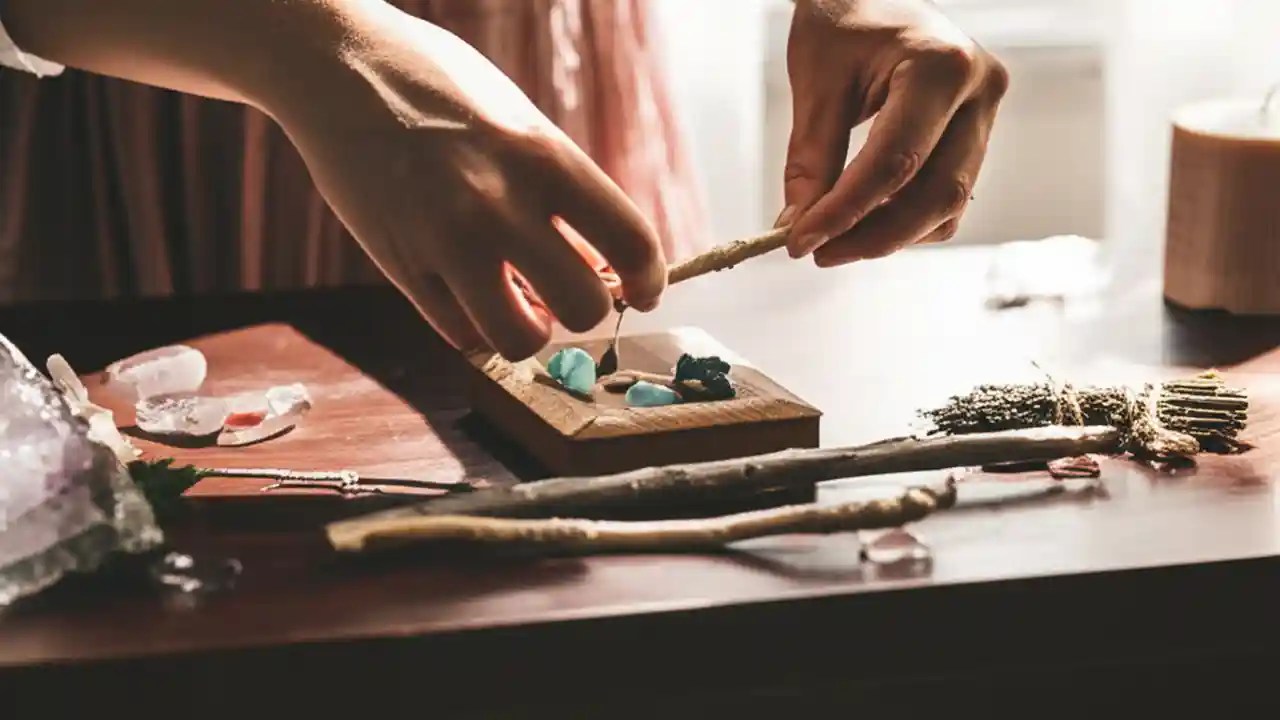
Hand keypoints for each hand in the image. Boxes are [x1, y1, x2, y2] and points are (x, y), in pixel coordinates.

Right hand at [267, 6, 664, 360]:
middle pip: (583, 305)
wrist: (336, 66)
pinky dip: (477, 329)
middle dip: (585, 309)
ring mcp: (446, 241)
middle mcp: (500, 204)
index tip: (640, 289)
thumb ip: (561, 187)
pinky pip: (459, 335)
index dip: (648, 279)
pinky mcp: (400, 266)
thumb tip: (599, 262)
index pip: (631, 241)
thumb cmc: (438, 85)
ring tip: (520, 307)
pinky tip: (474, 298)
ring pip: (519, 340)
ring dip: (529, 332)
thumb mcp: (519, 119)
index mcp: (544, 155)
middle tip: (568, 292)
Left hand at [779, 0, 1008, 265]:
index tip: (801, 242)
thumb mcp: (817, 82)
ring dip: (891, 235)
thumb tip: (800, 227)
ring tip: (836, 242)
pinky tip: (865, 222)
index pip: (894, 162)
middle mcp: (979, 91)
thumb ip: (811, 158)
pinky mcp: (978, 135)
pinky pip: (949, 198)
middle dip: (874, 236)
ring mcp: (987, 114)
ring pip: (948, 204)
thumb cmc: (843, 20)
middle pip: (935, 193)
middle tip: (820, 254)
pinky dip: (908, 221)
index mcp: (941, 66)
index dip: (846, 211)